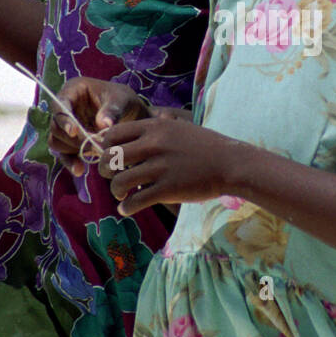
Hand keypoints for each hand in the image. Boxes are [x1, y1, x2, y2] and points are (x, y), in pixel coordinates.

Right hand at [47, 77, 150, 176]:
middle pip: (56, 126)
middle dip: (74, 139)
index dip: (64, 119)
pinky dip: (71, 162)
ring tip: (94, 154)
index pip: (60, 104)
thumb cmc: (124, 100)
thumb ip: (112, 110)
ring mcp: (65, 126)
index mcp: (73, 90)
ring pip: (57, 141)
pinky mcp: (69, 142)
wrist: (130, 114)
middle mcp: (64, 107)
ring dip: (72, 150)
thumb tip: (103, 125)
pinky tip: (80, 170)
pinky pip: (63, 154)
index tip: (75, 131)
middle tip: (94, 146)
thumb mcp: (122, 100)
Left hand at [96, 119, 239, 215]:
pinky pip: (135, 201)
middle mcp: (154, 144)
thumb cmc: (204, 147)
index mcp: (154, 127)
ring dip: (115, 190)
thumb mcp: (177, 128)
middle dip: (104, 170)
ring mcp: (161, 167)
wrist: (231, 163)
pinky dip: (126, 207)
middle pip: (110, 157)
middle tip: (111, 176)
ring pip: (119, 181)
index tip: (110, 157)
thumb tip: (125, 142)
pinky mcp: (168, 189)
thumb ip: (152, 132)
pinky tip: (127, 209)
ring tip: (121, 195)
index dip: (105, 148)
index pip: (113, 134)